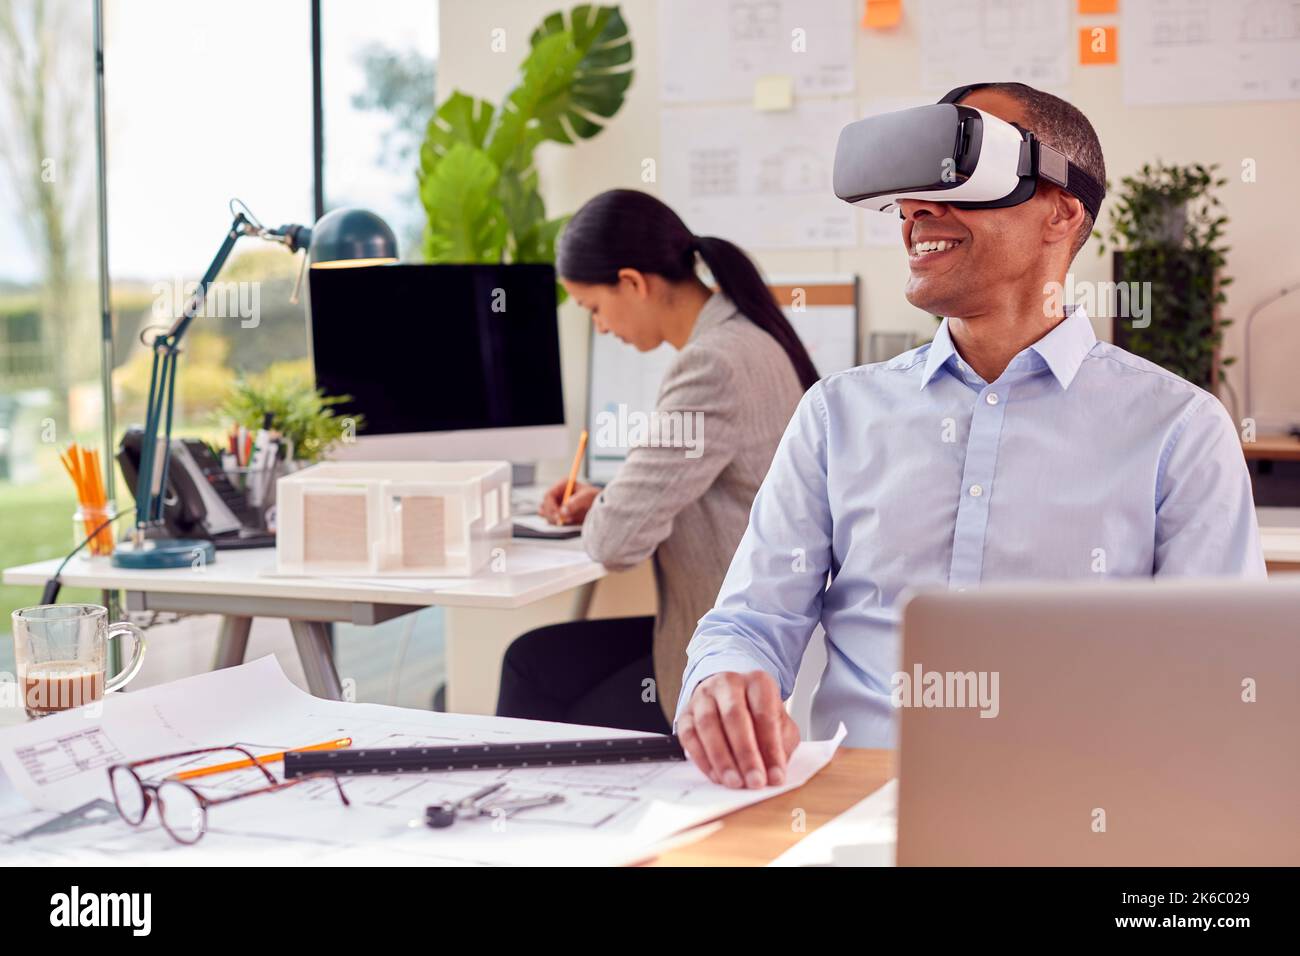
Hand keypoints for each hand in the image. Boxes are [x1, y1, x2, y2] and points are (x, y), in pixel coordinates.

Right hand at [538, 480, 599, 525]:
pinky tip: (567, 523)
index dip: (551, 506)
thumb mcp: (587, 497)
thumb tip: (562, 512)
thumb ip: (575, 503)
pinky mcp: (558, 513)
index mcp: (563, 485)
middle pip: (544, 505)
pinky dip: (555, 523)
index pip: (549, 495)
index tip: (558, 516)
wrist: (601, 507)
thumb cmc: (595, 498)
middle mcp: (557, 493)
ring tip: (567, 521)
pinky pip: (550, 519)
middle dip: (551, 514)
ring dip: (553, 519)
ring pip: (545, 513)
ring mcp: (556, 503)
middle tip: (560, 522)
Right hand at [676, 671, 799, 788]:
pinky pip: (689, 736)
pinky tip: (716, 775)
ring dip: (722, 759)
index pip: (764, 714)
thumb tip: (773, 773)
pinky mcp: (686, 713)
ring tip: (735, 782)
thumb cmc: (759, 714)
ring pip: (708, 725)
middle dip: (745, 753)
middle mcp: (728, 684)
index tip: (776, 776)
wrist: (731, 699)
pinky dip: (702, 759)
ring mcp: (704, 697)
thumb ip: (781, 746)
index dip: (771, 748)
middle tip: (754, 781)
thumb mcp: (781, 725)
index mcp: (757, 682)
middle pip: (734, 716)